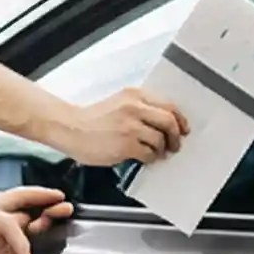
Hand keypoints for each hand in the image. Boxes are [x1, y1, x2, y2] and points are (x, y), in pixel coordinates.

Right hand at [58, 87, 189, 166]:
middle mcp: (135, 108)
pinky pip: (149, 153)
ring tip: (156, 153)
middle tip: (175, 145)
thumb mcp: (119, 103)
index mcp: (135, 95)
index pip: (169, 105)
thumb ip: (140, 109)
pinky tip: (144, 157)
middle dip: (176, 136)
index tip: (183, 128)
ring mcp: (131, 126)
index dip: (180, 119)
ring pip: (161, 139)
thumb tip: (162, 124)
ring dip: (162, 149)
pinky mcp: (126, 144)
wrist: (70, 128)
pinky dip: (150, 158)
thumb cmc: (91, 119)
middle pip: (169, 121)